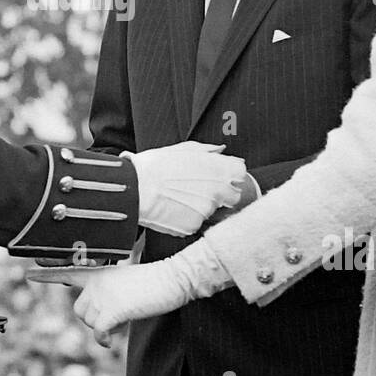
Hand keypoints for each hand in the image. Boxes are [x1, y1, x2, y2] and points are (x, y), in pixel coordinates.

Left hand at [28, 261, 194, 346]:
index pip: (67, 272)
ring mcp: (101, 295)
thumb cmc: (153, 282)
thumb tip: (101, 323)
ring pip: (90, 322)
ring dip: (106, 326)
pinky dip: (104, 339)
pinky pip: (99, 332)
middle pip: (80, 311)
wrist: (170, 279)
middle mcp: (95, 283)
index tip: (28, 273)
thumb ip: (107, 294)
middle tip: (120, 313)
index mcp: (98, 272)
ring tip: (127, 313)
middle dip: (96, 319)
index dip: (46, 275)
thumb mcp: (124, 283)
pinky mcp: (111, 309)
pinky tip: (111, 339)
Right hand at [126, 142, 245, 235]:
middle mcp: (218, 192)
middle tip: (197, 188)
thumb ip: (208, 150)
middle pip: (231, 196)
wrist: (135, 189)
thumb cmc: (155, 166)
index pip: (240, 174)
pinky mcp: (194, 226)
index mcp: (220, 170)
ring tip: (178, 196)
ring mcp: (207, 211)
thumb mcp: (182, 149)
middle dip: (220, 193)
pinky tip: (173, 207)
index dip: (229, 175)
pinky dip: (187, 217)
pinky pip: (196, 222)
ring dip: (201, 205)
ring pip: (211, 210)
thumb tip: (221, 150)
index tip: (219, 175)